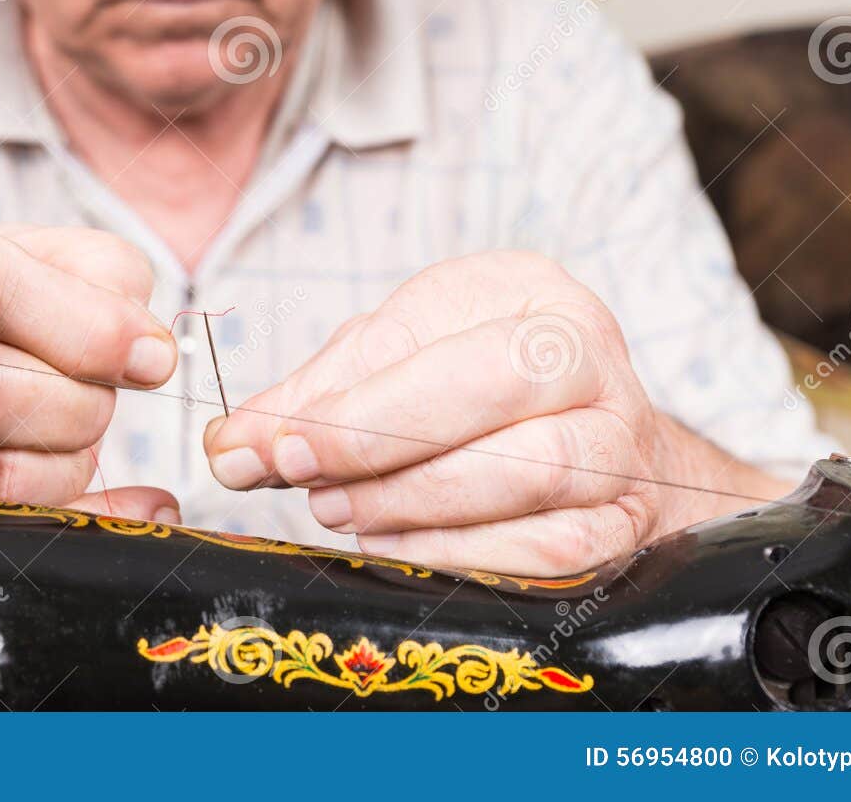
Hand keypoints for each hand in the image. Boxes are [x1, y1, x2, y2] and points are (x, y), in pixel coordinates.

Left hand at [203, 251, 789, 575]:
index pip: (438, 340)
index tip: (276, 443)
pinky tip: (393, 547)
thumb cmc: (470, 388)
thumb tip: (227, 450)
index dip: (352, 401)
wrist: (588, 445)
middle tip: (305, 479)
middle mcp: (590, 359)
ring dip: (413, 503)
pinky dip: (459, 555)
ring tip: (338, 510)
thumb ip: (308, 400)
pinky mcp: (623, 525)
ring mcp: (621, 445)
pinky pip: (548, 550)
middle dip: (384, 442)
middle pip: (495, 389)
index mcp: (528, 296)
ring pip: (527, 472)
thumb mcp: (389, 363)